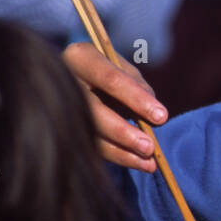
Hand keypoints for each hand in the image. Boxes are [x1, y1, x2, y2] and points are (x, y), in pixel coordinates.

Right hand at [62, 41, 167, 172]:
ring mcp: (58, 107)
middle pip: (93, 111)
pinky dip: (116, 157)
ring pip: (89, 134)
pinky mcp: (62, 129)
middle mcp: (64, 81)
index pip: (109, 79)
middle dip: (123, 132)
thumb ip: (139, 88)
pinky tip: (137, 163)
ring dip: (121, 152)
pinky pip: (89, 147)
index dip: (136, 99)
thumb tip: (153, 118)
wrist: (75, 79)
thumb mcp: (123, 70)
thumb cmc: (106, 71)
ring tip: (149, 163)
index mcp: (81, 57)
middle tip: (150, 148)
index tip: (162, 117)